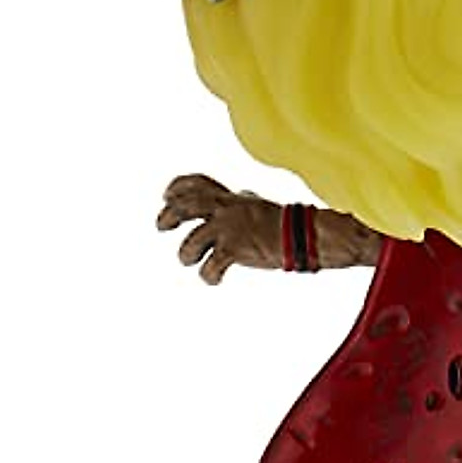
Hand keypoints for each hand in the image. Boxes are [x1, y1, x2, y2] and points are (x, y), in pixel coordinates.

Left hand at [157, 174, 282, 284]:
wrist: (300, 234)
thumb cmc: (280, 222)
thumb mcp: (256, 203)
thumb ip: (241, 200)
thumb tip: (241, 195)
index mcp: (230, 198)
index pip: (197, 183)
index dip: (177, 188)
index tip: (166, 197)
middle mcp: (226, 209)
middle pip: (185, 206)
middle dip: (168, 216)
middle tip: (161, 226)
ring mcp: (229, 228)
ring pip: (191, 243)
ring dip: (186, 255)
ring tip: (190, 261)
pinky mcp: (234, 249)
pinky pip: (209, 267)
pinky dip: (209, 277)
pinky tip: (215, 280)